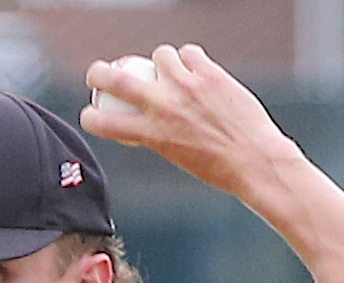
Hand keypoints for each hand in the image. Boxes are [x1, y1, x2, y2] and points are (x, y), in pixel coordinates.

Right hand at [80, 44, 299, 197]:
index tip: (90, 115)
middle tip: (97, 74)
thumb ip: (159, 133)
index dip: (90, 117)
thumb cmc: (218, 167)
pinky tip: (195, 69)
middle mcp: (164, 107)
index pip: (104, 123)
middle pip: (117, 79)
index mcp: (151, 134)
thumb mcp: (176, 155)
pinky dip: (189, 59)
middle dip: (98, 73)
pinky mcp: (208, 73)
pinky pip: (189, 53)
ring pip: (160, 55)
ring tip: (170, 71)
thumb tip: (149, 120)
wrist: (253, 159)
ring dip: (161, 61)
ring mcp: (186, 86)